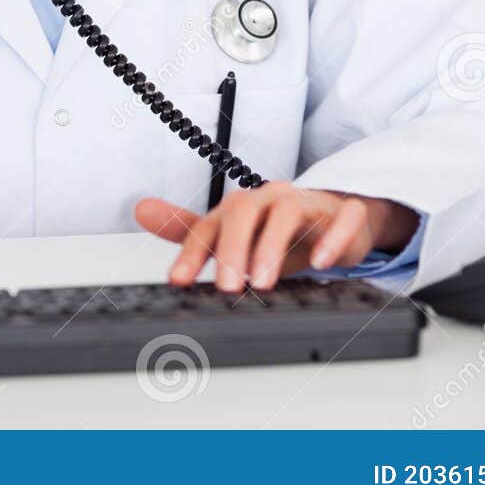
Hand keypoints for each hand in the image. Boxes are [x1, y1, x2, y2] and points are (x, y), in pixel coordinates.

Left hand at [134, 184, 418, 291]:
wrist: (335, 220)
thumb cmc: (278, 231)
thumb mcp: (233, 234)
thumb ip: (189, 229)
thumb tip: (140, 209)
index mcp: (243, 205)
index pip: (211, 224)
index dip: (193, 252)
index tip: (179, 281)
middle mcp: (272, 198)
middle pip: (247, 210)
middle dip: (233, 248)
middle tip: (227, 286)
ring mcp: (310, 204)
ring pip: (289, 213)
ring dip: (272, 246)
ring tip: (263, 282)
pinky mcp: (345, 216)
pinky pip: (343, 219)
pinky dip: (334, 239)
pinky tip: (322, 263)